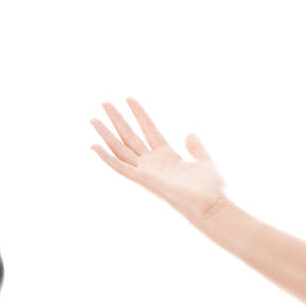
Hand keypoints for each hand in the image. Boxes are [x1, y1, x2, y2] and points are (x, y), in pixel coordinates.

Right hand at [90, 97, 229, 226]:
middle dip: (118, 120)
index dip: (139, 114)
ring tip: (93, 119)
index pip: (149, 129)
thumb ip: (197, 148)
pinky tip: (94, 146)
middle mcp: (154, 163)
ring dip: (106, 135)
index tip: (129, 98)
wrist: (212, 207)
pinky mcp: (144, 180)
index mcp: (168, 156)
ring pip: (121, 149)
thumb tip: (190, 133)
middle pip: (130, 136)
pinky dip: (107, 158)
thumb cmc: (211, 190)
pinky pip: (121, 167)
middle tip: (105, 103)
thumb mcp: (205, 162)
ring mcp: (147, 171)